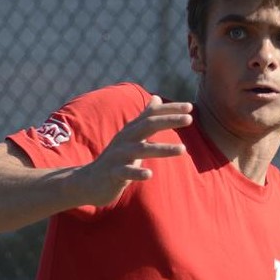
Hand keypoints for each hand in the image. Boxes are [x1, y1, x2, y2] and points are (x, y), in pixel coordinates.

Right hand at [69, 97, 191, 207]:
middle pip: (148, 125)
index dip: (170, 109)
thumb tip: (156, 98)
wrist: (89, 181)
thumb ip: (144, 118)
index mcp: (132, 130)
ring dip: (163, 149)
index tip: (190, 107)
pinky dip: (137, 172)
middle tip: (190, 119)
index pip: (152, 115)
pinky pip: (126, 172)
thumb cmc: (116, 158)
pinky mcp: (113, 173)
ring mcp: (118, 156)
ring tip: (183, 150)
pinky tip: (149, 174)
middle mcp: (125, 139)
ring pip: (141, 150)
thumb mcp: (130, 136)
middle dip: (169, 121)